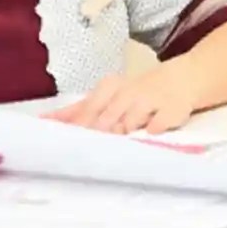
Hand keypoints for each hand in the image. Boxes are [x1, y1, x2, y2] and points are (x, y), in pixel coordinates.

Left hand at [42, 62, 198, 134]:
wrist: (182, 79)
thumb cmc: (138, 92)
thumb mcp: (108, 95)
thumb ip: (78, 110)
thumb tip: (44, 121)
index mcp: (110, 88)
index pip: (88, 108)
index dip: (75, 126)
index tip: (60, 140)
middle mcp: (128, 92)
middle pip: (106, 117)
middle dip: (96, 133)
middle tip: (84, 149)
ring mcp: (151, 100)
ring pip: (130, 121)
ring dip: (122, 132)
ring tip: (118, 141)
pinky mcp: (172, 109)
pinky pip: (158, 124)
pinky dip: (152, 129)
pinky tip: (148, 134)